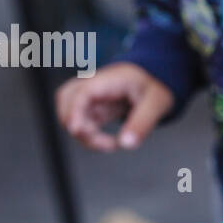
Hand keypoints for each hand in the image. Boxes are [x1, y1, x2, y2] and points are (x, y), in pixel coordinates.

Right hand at [56, 63, 174, 151]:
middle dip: (75, 124)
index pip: (82, 92)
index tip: (76, 130)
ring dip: (83, 134)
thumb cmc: (154, 86)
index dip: (74, 111)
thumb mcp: (157, 104)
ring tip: (110, 144)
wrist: (155, 78)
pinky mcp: (93, 108)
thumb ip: (141, 124)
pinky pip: (81, 122)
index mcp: (110, 80)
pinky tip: (109, 143)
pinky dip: (90, 136)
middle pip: (65, 100)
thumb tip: (126, 144)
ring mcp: (91, 97)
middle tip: (104, 142)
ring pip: (69, 113)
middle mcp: (94, 85)